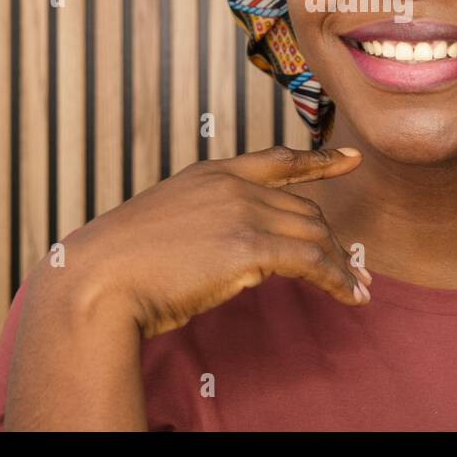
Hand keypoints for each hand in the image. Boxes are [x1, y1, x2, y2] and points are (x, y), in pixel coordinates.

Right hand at [56, 145, 371, 338]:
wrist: (97, 279)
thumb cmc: (120, 266)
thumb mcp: (167, 224)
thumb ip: (207, 225)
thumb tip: (241, 254)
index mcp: (211, 174)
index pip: (278, 160)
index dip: (320, 161)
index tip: (351, 160)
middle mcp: (232, 186)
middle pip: (305, 209)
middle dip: (334, 241)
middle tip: (354, 268)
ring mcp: (241, 212)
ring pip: (315, 234)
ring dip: (341, 265)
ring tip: (358, 289)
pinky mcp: (248, 246)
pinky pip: (312, 262)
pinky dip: (337, 280)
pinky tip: (350, 296)